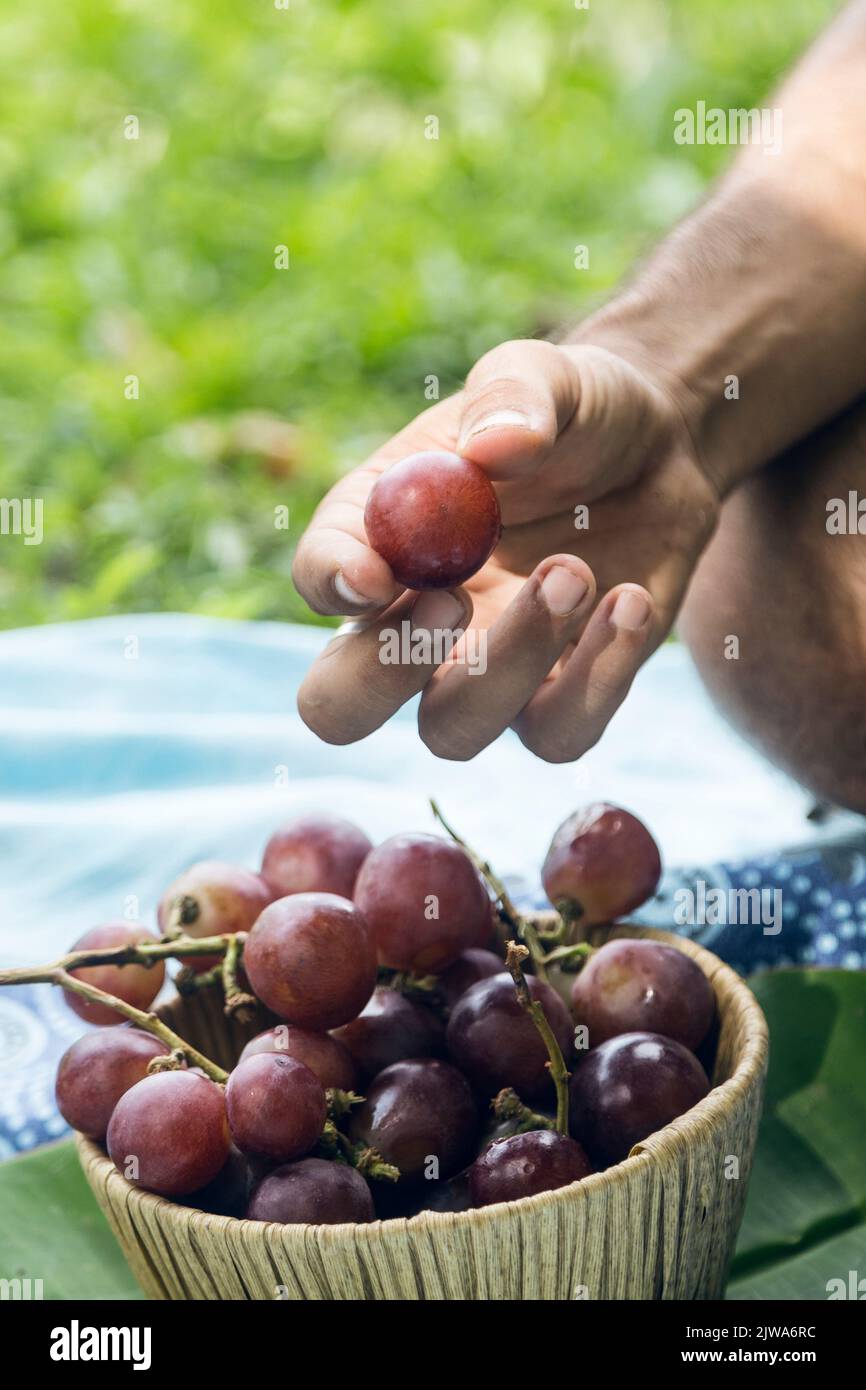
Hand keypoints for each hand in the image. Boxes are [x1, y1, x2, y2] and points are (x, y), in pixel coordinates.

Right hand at [292, 339, 718, 760]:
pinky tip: (631, 600)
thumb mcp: (549, 374)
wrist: (663, 453)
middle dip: (379, 676)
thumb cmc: (577, 413)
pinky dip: (599, 677)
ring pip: (451, 732)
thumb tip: (497, 446)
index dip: (331, 584)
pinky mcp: (559, 698)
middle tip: (448, 601)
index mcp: (376, 534)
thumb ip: (514, 393)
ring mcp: (481, 673)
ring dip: (512, 662)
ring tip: (575, 570)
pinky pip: (556, 736)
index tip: (375, 575)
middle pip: (338, 706)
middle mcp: (409, 620)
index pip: (318, 577)